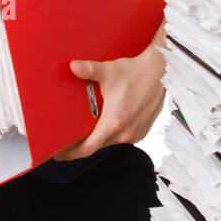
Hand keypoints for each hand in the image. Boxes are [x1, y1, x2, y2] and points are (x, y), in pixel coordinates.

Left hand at [52, 46, 166, 160]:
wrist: (161, 72)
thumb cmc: (136, 72)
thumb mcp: (108, 70)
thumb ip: (89, 69)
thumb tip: (73, 66)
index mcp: (113, 122)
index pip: (87, 148)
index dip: (70, 154)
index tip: (59, 154)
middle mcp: (125, 133)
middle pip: (97, 146)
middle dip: (82, 144)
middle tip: (68, 139)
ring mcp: (134, 134)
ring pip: (109, 142)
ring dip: (98, 137)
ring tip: (87, 128)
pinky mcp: (141, 132)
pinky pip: (121, 138)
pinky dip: (112, 133)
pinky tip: (107, 122)